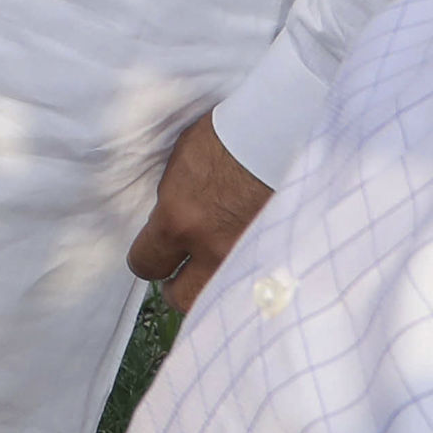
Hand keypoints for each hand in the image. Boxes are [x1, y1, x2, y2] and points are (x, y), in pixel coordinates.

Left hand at [123, 113, 273, 316]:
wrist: (287, 129)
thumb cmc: (233, 133)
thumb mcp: (185, 161)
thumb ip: (173, 200)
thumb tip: (167, 219)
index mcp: (179, 220)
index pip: (145, 263)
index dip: (150, 260)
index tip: (158, 256)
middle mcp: (213, 249)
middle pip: (182, 298)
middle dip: (180, 287)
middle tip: (185, 273)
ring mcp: (253, 261)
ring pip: (223, 303)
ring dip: (217, 292)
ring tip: (220, 276)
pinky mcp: (285, 260)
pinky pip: (262, 293)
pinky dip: (255, 287)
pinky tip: (256, 273)